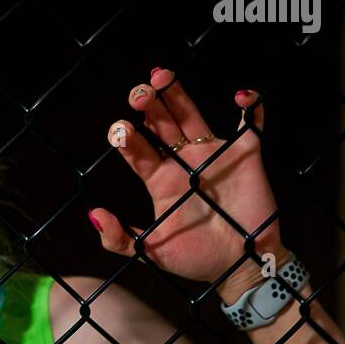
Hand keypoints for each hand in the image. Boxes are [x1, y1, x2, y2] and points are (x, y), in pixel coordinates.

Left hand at [87, 67, 290, 304]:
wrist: (240, 268)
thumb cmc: (195, 258)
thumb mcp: (151, 251)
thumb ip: (120, 238)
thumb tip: (93, 215)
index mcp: (159, 179)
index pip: (138, 150)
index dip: (127, 138)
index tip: (120, 130)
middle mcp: (182, 160)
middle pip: (161, 124)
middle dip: (148, 106)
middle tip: (138, 93)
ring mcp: (213, 154)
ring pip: (191, 115)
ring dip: (178, 95)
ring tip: (161, 75)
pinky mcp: (245, 155)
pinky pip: (251, 125)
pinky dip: (252, 108)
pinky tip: (242, 96)